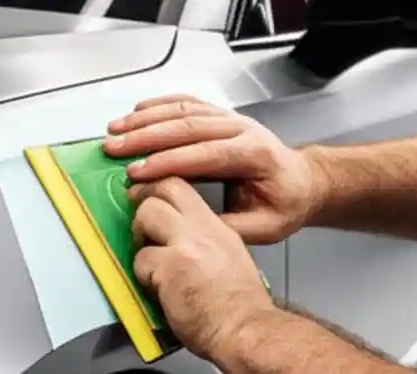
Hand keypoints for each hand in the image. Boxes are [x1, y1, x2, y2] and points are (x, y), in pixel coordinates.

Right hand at [105, 94, 324, 244]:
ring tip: (115, 129)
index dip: (168, 162)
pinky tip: (137, 111)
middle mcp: (242, 129)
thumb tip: (186, 225)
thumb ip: (228, 227)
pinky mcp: (221, 115)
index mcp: (254, 155)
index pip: (205, 154)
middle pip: (189, 126)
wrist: (304, 181)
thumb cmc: (285, 205)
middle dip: (146, 137)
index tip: (135, 173)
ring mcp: (231, 118)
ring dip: (146, 119)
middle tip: (113, 148)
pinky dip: (160, 105)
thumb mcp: (266, 228)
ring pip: (184, 110)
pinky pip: (188, 103)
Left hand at [130, 177, 276, 359]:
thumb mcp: (227, 258)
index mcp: (217, 227)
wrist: (243, 329)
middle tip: (139, 226)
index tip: (146, 198)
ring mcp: (185, 246)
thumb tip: (172, 237)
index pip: (182, 188)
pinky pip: (141, 261)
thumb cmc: (237, 305)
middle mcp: (202, 230)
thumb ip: (202, 241)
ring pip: (145, 219)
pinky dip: (144, 275)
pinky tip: (158, 290)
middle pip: (162, 192)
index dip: (158, 189)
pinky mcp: (169, 268)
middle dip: (143, 204)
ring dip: (141, 242)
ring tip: (152, 265)